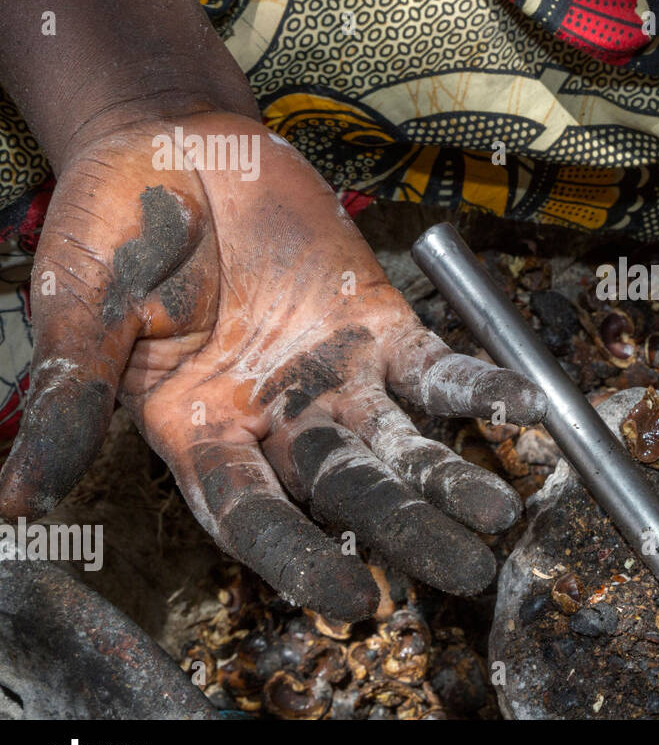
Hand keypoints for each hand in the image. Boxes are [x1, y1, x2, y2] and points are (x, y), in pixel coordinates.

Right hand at [0, 111, 545, 620]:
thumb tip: (17, 505)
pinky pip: (433, 363)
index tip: (353, 603)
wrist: (172, 142)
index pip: (255, 514)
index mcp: (200, 432)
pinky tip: (522, 407)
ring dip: (450, 476)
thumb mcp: (80, 315)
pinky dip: (476, 384)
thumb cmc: (114, 228)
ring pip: (400, 441)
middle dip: (404, 530)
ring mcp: (333, 372)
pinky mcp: (377, 321)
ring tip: (499, 514)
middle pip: (346, 488)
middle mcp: (277, 417)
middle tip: (464, 572)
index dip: (300, 559)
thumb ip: (72, 402)